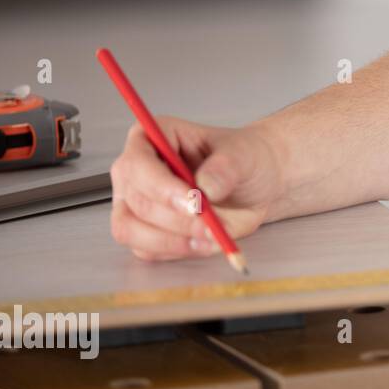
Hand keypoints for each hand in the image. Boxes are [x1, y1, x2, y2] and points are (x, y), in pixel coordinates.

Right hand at [108, 116, 283, 260]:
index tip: (194, 203)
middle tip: (212, 225)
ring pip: (131, 230)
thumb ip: (225, 167)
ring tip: (212, 236)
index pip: (137, 163)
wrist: (257, 184)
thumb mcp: (243, 154)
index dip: (162, 187)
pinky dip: (177, 251)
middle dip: (176, 219)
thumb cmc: (244, 160)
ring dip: (173, 240)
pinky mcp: (144, 231)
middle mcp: (135, 171)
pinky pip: (147, 250)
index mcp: (151, 138)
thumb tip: (206, 187)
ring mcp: (135, 202)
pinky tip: (205, 243)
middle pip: (136, 201)